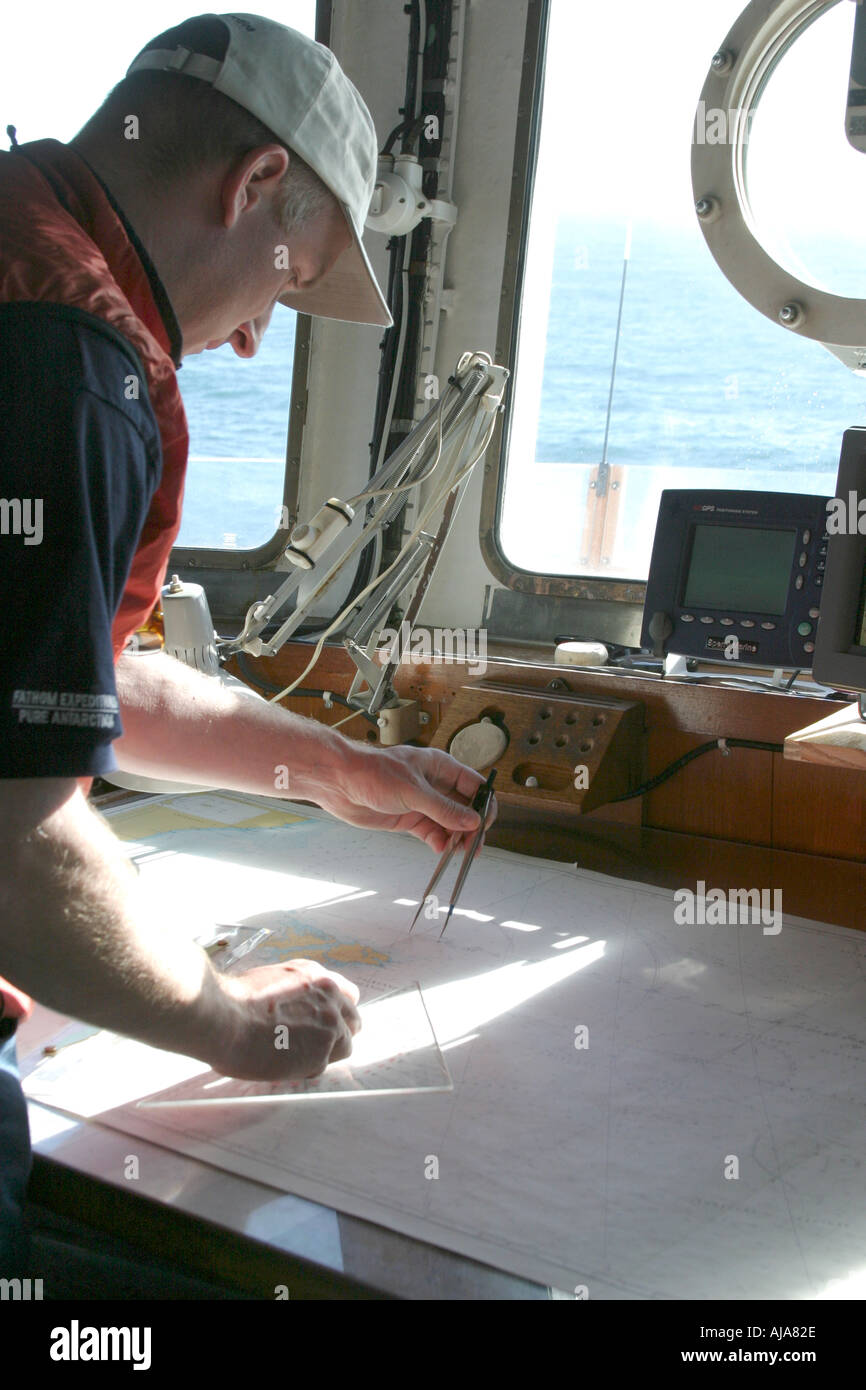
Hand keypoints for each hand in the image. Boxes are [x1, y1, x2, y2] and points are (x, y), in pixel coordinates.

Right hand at [212, 959, 360, 1079]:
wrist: (224, 1017)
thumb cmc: (235, 999)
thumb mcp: (273, 979)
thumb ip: (296, 993)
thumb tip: (297, 1008)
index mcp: (317, 977)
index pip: (347, 995)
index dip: (336, 1011)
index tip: (326, 1021)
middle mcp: (330, 997)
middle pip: (352, 1021)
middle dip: (337, 1033)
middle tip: (313, 1044)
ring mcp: (329, 1026)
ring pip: (343, 1046)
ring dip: (324, 1053)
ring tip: (293, 1056)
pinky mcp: (321, 1054)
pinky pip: (321, 1067)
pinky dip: (306, 1069)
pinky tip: (283, 1064)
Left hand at [318, 743, 497, 853]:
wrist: (339, 783)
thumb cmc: (372, 773)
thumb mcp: (413, 790)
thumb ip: (443, 808)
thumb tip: (472, 821)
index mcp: (440, 767)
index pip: (474, 786)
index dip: (484, 804)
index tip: (485, 824)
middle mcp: (434, 785)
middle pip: (465, 807)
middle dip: (472, 826)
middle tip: (473, 845)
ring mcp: (422, 802)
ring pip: (449, 823)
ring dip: (456, 837)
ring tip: (457, 851)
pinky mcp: (409, 818)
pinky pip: (432, 832)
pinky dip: (438, 841)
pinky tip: (440, 849)